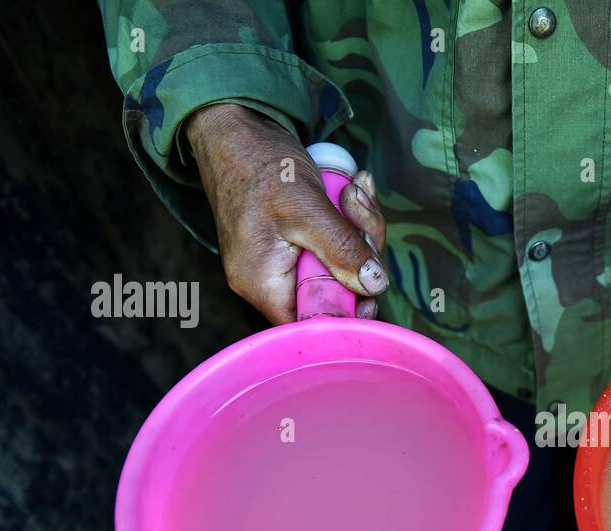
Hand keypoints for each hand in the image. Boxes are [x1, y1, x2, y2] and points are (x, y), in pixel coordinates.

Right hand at [185, 103, 386, 323]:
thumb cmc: (259, 164)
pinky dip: (350, 219)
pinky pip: (334, 244)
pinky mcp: (296, 241)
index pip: (312, 324)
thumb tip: (375, 286)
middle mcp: (269, 281)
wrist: (235, 126)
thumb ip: (340, 249)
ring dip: (359, 228)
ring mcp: (283, 261)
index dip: (348, 312)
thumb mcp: (305, 207)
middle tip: (360, 208)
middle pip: (334, 293)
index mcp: (262, 284)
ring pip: (340, 264)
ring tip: (355, 189)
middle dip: (361, 253)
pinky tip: (353, 189)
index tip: (372, 283)